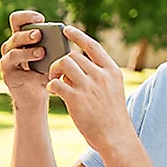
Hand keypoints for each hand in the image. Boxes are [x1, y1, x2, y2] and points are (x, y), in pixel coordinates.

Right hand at [0, 10, 50, 111]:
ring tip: (41, 53)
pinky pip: (17, 70)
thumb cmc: (43, 72)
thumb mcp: (49, 56)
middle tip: (39, 35)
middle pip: (16, 35)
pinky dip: (31, 71)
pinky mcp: (8, 75)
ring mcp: (6, 61)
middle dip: (27, 34)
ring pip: (13, 52)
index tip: (40, 18)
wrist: (35, 96)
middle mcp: (10, 47)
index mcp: (19, 38)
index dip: (27, 16)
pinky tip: (43, 73)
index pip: (17, 20)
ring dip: (28, 51)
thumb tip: (60, 40)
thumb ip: (51, 46)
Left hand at [46, 26, 132, 154]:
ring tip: (53, 80)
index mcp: (111, 71)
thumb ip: (99, 76)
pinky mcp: (76, 99)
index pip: (92, 46)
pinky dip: (51, 85)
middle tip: (56, 71)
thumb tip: (76, 66)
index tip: (66, 30)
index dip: (78, 35)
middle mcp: (100, 75)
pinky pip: (56, 83)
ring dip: (54, 70)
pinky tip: (52, 90)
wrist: (115, 137)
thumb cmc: (111, 116)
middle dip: (61, 61)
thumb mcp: (112, 90)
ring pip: (64, 64)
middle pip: (74, 56)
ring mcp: (88, 86)